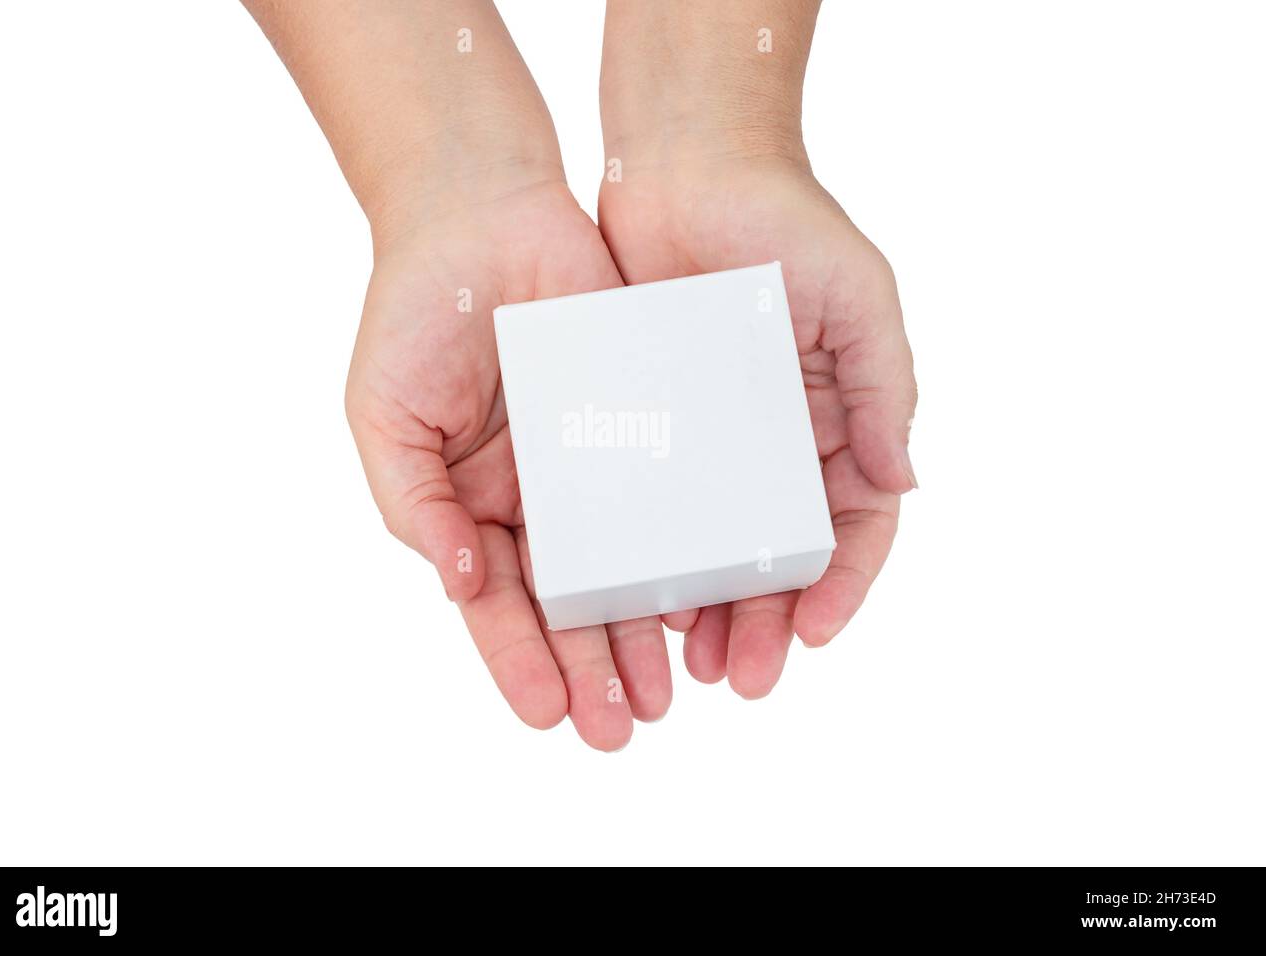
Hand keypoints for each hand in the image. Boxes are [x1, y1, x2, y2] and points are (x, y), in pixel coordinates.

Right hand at [348, 174, 674, 750]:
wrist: (484, 210)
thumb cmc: (414, 313)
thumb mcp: (385, 416)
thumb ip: (412, 505)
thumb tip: (456, 585)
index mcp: (472, 509)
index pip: (498, 606)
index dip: (520, 662)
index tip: (548, 716)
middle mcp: (539, 500)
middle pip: (569, 604)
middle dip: (593, 668)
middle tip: (624, 729)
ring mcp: (594, 464)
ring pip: (628, 564)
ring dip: (643, 631)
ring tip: (670, 691)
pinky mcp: (643, 421)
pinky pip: (671, 494)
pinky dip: (686, 546)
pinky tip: (703, 595)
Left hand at [600, 0, 916, 698]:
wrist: (684, 163)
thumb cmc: (785, 219)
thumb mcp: (858, 298)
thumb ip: (886, 388)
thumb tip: (904, 480)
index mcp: (836, 421)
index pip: (853, 525)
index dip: (842, 585)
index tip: (816, 633)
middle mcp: (774, 442)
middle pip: (778, 555)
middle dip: (768, 621)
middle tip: (742, 676)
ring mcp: (708, 438)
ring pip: (711, 545)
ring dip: (709, 609)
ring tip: (690, 662)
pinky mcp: (646, 422)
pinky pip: (647, 503)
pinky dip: (649, 555)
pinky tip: (636, 596)